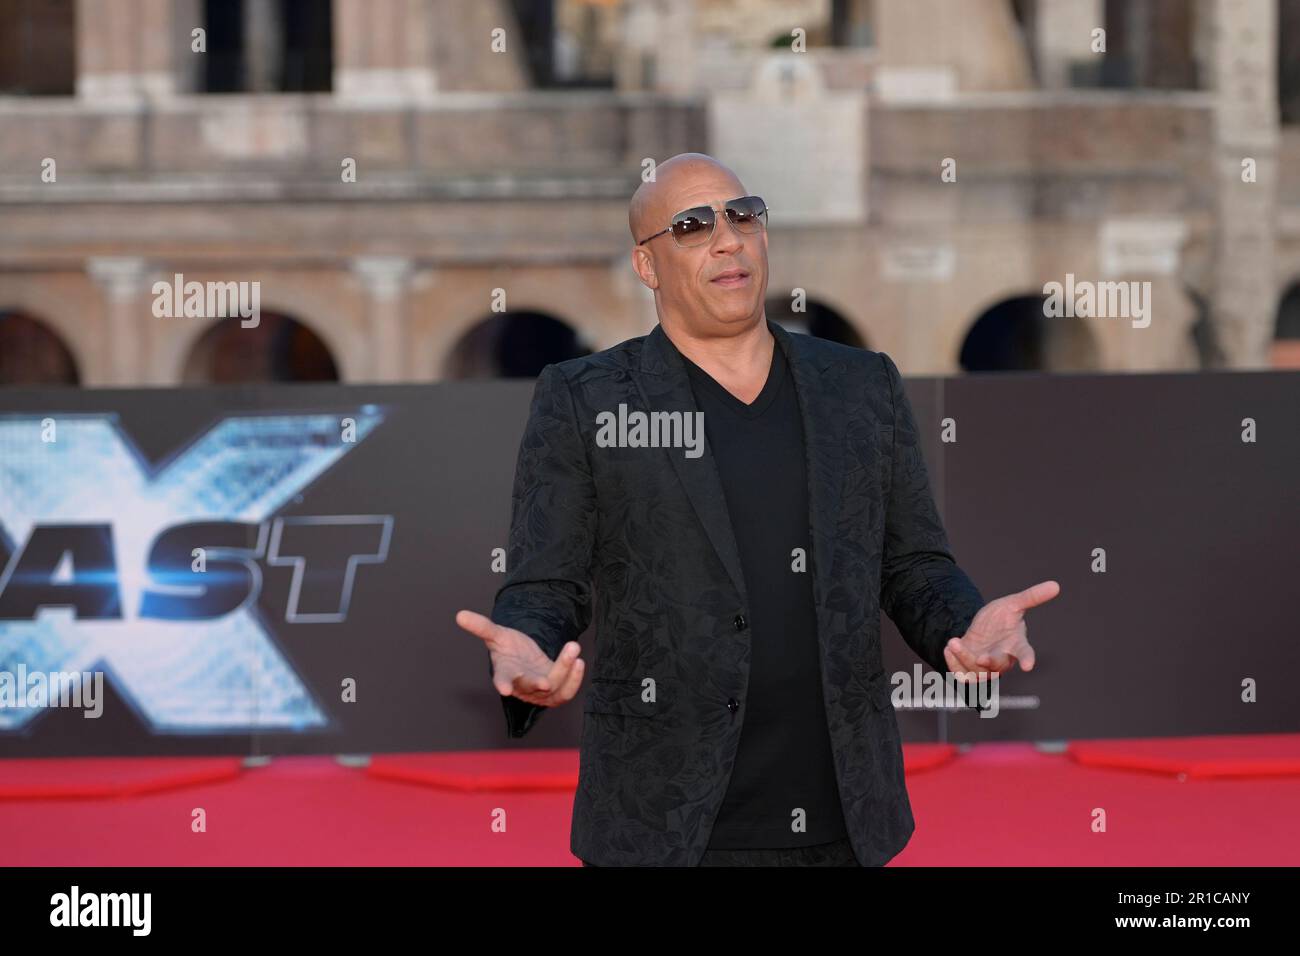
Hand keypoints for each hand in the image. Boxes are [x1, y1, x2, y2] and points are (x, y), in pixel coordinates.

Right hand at [456, 609, 584, 707]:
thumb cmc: (509, 648)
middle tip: (547, 682)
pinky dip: (574, 679)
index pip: (502, 680)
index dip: (503, 684)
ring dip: (565, 671)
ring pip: (553, 690)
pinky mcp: (555, 691)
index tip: (503, 689)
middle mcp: (522, 686)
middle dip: (539, 684)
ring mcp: (539, 690)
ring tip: (573, 648)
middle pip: (530, 687)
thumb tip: (460, 615)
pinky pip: (566, 691)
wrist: (525, 657)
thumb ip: (481, 626)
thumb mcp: (497, 635)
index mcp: (505, 673)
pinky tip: (579, 661)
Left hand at [943, 580, 1058, 682]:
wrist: (980, 628)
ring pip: (977, 673)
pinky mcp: (969, 669)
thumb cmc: (1001, 619)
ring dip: (964, 659)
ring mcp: (985, 667)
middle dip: (989, 664)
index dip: (1028, 660)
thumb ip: (1032, 597)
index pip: (1025, 654)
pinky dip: (953, 663)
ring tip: (954, 642)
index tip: (1029, 666)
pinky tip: (949, 648)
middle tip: (980, 658)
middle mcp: (1002, 659)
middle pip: (998, 667)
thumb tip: (1055, 585)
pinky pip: (961, 674)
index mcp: (1016, 645)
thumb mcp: (1013, 604)